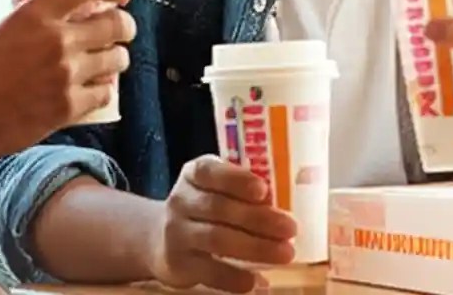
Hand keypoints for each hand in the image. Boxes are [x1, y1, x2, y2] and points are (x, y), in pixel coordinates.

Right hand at [0, 0, 135, 165]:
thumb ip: (43, 23)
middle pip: (117, 23)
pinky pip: (106, 93)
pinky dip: (102, 91)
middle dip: (125, 27)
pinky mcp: (70, 106)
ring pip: (118, 59)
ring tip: (106, 64)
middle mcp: (58, 40)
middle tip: (121, 33)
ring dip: (116, 60)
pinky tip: (91, 91)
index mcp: (37, 14)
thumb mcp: (6, 32)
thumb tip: (78, 17)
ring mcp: (67, 74)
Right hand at [147, 156, 296, 292]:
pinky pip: (207, 271)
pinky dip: (233, 277)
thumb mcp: (218, 189)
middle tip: (291, 228)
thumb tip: (286, 207)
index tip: (263, 191)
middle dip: (259, 218)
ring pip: (216, 238)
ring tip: (285, 254)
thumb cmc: (205, 208)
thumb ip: (245, 192)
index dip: (236, 180)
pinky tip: (255, 281)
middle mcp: (181, 201)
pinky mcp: (177, 264)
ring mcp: (176, 233)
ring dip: (255, 247)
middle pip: (219, 208)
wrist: (161, 239)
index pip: (211, 172)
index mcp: (195, 174)